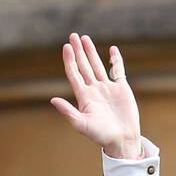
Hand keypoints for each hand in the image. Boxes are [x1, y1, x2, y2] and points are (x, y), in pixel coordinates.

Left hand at [50, 32, 141, 158]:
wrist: (121, 139)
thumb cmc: (101, 135)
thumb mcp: (81, 124)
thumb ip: (68, 111)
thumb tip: (53, 99)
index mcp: (84, 97)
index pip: (74, 74)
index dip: (69, 61)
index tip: (66, 47)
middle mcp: (94, 90)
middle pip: (84, 66)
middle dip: (78, 51)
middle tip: (73, 36)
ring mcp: (107, 89)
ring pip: (97, 66)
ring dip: (91, 52)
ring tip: (85, 38)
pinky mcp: (121, 89)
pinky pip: (118, 71)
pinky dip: (115, 60)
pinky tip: (111, 50)